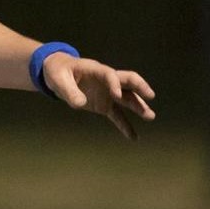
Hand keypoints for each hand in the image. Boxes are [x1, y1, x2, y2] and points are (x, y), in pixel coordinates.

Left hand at [42, 54, 157, 139]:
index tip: (117, 95)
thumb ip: (69, 91)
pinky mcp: (104, 105)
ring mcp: (108, 93)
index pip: (110, 74)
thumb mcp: (58, 80)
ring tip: (150, 116)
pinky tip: (134, 137)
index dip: (114, 84)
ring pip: (127, 99)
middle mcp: (107, 81)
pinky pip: (117, 116)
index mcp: (96, 70)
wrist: (58, 74)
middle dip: (140, 88)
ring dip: (138, 106)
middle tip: (151, 96)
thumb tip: (80, 103)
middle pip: (128, 81)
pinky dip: (125, 126)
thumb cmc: (59, 72)